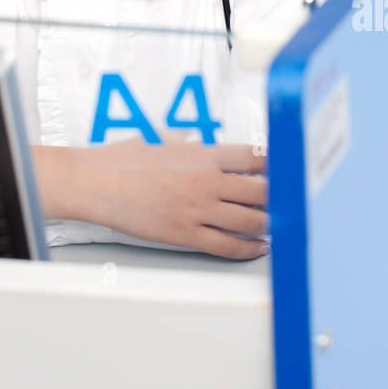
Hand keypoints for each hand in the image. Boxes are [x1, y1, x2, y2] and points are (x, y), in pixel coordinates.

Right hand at [88, 130, 268, 259]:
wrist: (100, 182)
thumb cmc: (126, 159)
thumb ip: (192, 143)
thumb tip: (207, 144)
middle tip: (287, 202)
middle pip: (261, 191)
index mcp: (205, 154)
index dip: (277, 166)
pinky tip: (258, 247)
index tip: (286, 171)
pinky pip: (228, 246)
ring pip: (251, 221)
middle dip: (278, 198)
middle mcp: (207, 181)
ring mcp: (198, 209)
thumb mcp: (165, 139)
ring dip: (268, 224)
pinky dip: (249, 249)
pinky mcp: (187, 234)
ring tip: (275, 225)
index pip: (256, 158)